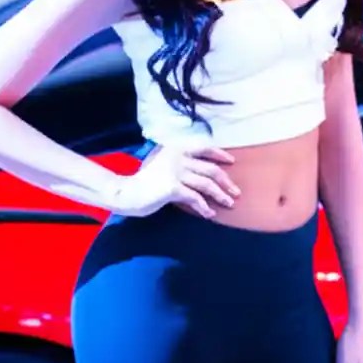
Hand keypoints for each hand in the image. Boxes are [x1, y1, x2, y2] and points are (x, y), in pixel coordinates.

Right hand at [111, 145, 240, 218]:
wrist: (126, 192)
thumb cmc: (145, 180)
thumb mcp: (163, 163)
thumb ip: (181, 163)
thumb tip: (205, 173)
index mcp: (176, 148)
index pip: (204, 148)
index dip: (220, 154)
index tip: (232, 161)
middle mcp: (178, 157)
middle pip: (211, 169)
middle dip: (226, 181)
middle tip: (236, 192)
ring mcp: (175, 172)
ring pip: (206, 184)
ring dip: (220, 195)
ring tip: (229, 204)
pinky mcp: (172, 188)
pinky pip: (195, 198)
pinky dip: (204, 207)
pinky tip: (210, 214)